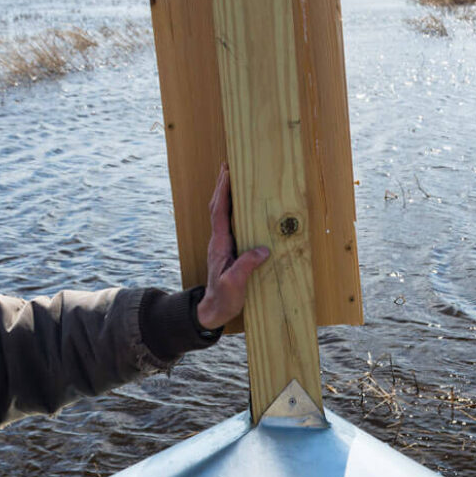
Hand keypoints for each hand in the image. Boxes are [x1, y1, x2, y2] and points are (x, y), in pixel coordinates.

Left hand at [196, 162, 269, 330]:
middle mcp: (219, 241)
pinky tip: (238, 205)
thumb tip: (262, 250)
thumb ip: (246, 266)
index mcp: (220, 245)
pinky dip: (230, 208)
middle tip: (227, 166)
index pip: (220, 212)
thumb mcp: (235, 284)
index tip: (227, 173)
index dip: (223, 192)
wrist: (213, 311)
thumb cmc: (224, 298)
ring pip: (221, 213)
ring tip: (231, 178)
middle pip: (217, 207)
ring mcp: (222, 245)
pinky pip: (227, 223)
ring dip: (224, 194)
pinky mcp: (227, 250)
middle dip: (222, 185)